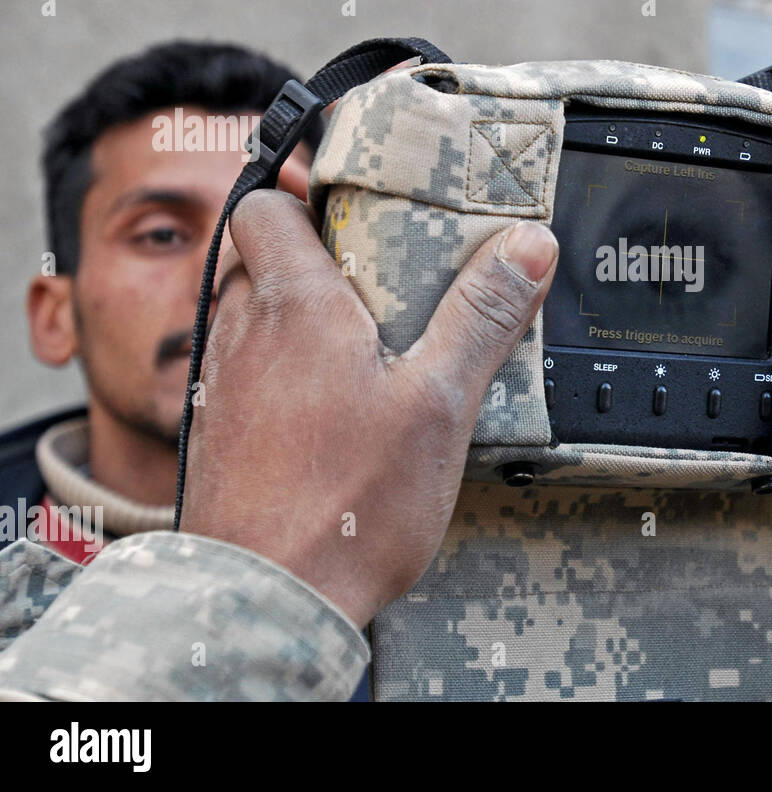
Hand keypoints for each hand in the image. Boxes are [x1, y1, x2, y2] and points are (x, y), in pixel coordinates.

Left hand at [179, 190, 556, 627]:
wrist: (268, 598)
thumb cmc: (345, 506)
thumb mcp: (441, 401)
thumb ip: (483, 316)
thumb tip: (527, 246)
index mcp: (295, 306)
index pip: (265, 206)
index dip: (301, 195)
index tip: (351, 204)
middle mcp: (245, 335)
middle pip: (267, 260)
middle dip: (321, 259)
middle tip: (387, 282)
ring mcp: (226, 387)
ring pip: (257, 319)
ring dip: (304, 320)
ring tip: (373, 351)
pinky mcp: (222, 435)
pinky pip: (252, 375)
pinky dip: (289, 374)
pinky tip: (339, 414)